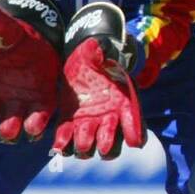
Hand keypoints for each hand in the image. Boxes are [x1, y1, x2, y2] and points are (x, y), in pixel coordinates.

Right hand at [0, 0, 62, 141]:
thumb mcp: (3, 26)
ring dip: (8, 130)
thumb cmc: (15, 33)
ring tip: (8, 131)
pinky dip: (36, 125)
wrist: (43, 37)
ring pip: (9, 124)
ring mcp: (18, 103)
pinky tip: (34, 127)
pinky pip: (38, 118)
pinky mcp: (42, 104)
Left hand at [51, 3, 144, 158]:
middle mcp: (108, 120)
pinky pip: (67, 139)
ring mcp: (88, 124)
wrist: (81, 62)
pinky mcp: (69, 123)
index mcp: (123, 105)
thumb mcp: (100, 53)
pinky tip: (59, 145)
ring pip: (88, 146)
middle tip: (101, 145)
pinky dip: (63, 144)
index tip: (134, 140)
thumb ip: (100, 53)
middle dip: (106, 146)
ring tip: (80, 145)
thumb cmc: (96, 58)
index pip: (134, 125)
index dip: (135, 134)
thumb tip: (96, 46)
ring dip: (85, 147)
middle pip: (111, 145)